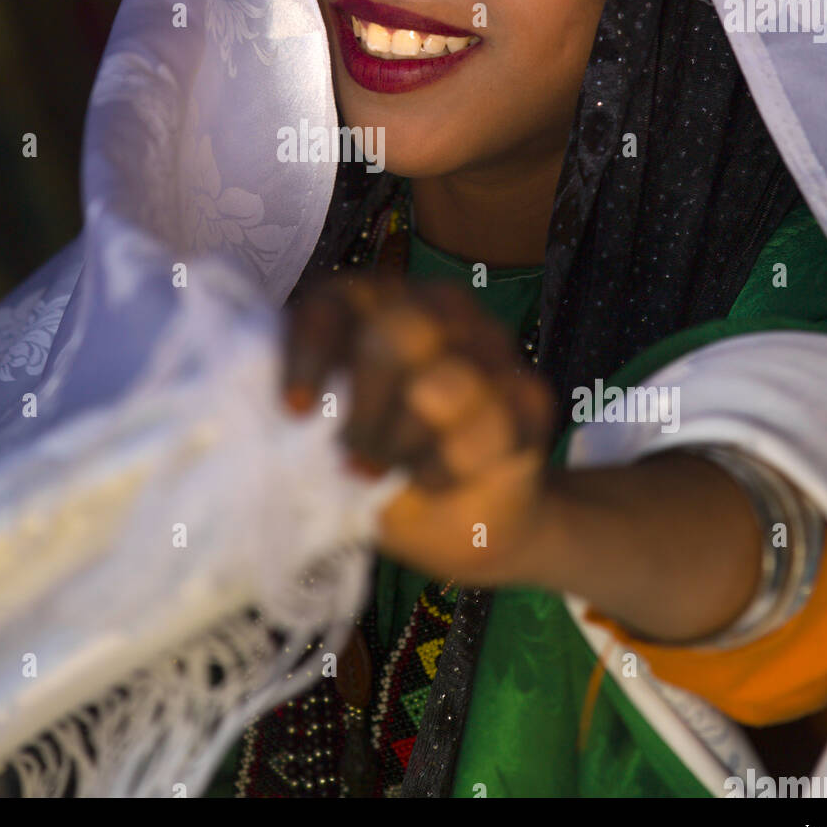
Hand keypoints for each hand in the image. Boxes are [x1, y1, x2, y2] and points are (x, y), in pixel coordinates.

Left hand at [281, 269, 557, 587]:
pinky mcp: (529, 391)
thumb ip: (312, 426)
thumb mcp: (327, 451)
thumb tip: (300, 424)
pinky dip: (455, 464)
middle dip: (369, 410)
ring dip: (410, 442)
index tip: (297, 410)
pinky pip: (497, 423)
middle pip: (398, 334)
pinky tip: (433, 480)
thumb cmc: (374, 468)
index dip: (311, 354)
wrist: (458, 520)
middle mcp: (428, 310)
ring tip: (394, 471)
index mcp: (363, 308)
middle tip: (355, 459)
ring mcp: (485, 344)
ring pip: (450, 381)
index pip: (332, 307)